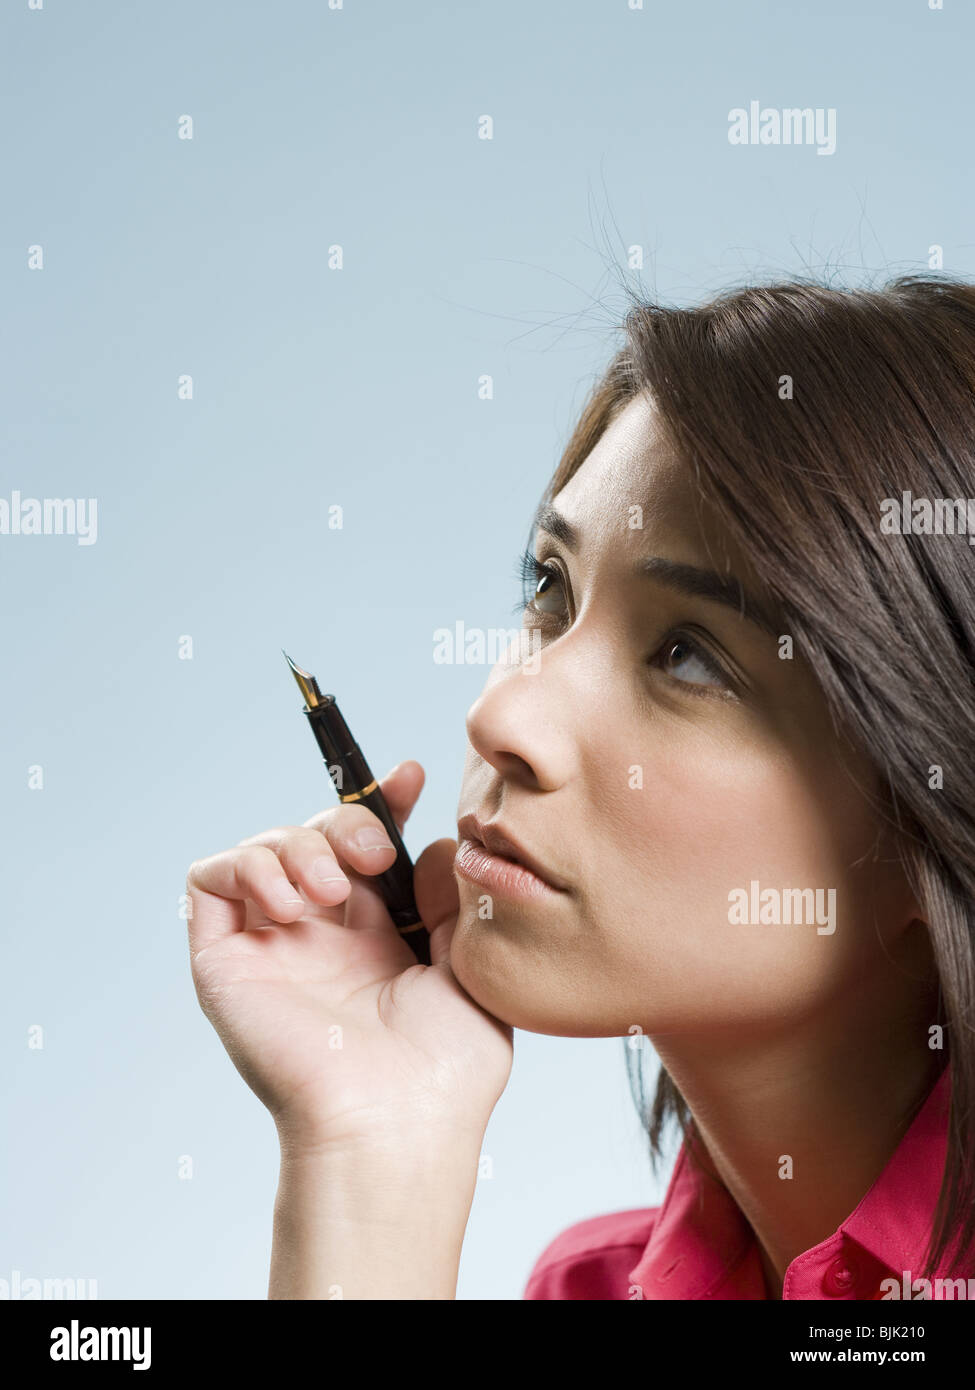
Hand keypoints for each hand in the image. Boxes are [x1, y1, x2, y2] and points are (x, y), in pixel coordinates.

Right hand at [186, 761, 512, 1153]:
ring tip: (331, 893)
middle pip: (314, 837)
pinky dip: (247, 866)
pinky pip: (209, 881)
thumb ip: (448, 896)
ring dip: (297, 845)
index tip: (412, 778)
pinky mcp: (224, 963)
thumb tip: (436, 845)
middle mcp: (321, 939)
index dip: (382, 807)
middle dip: (345, 823)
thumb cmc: (445, 1066)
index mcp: (377, 939)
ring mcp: (272, 948)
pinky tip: (293, 905)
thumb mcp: (468, 963)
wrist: (398, 1121)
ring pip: (261, 849)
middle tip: (373, 857)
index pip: (366, 853)